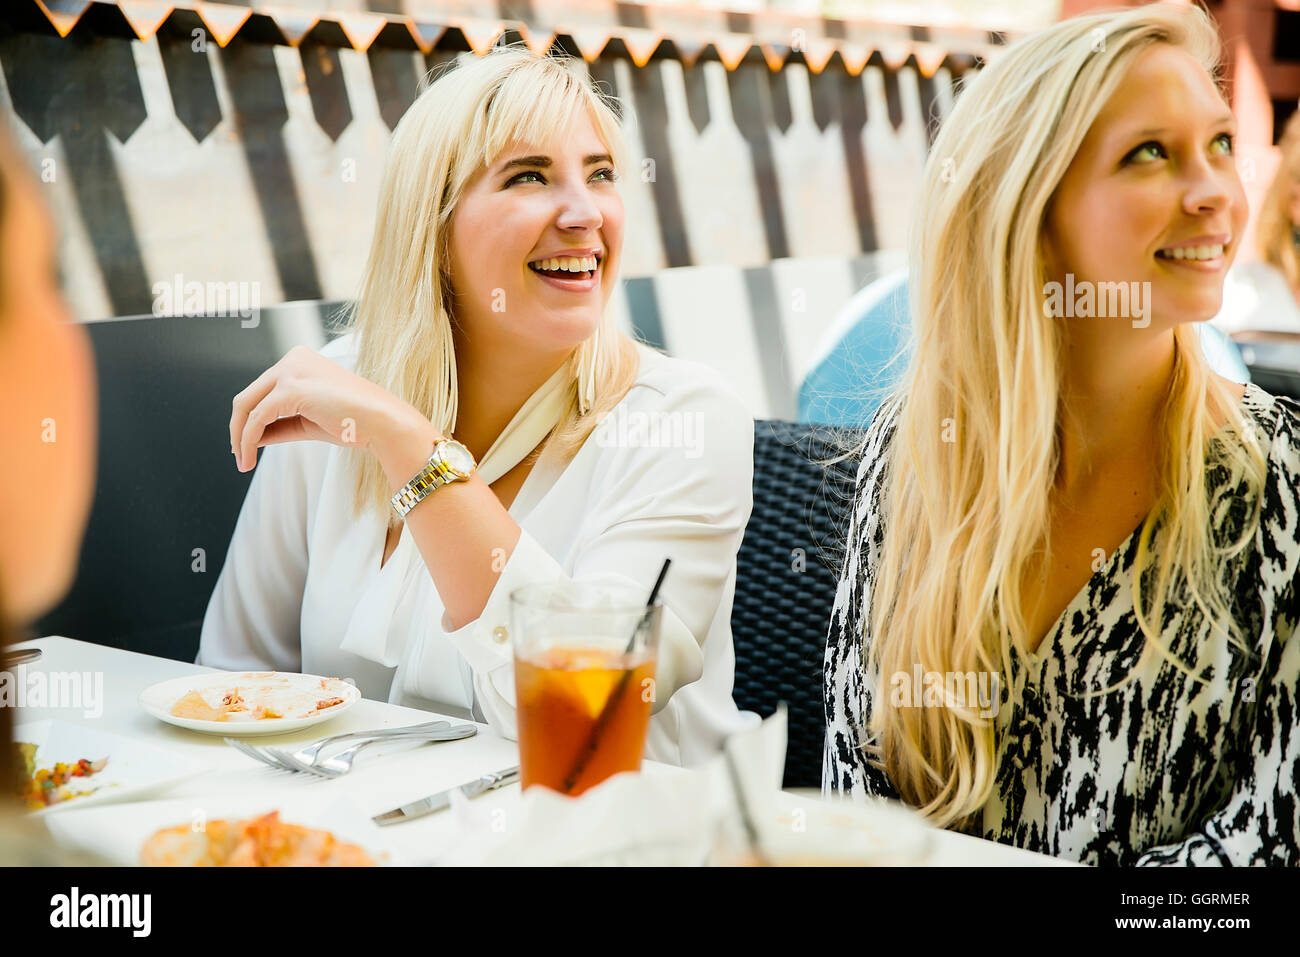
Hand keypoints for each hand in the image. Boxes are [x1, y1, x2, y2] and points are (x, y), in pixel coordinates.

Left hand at [228, 345, 422, 471]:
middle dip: (238, 428)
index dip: (250, 419)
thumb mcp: (310, 422)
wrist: (384, 423)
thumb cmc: (356, 423)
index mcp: (300, 360)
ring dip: (240, 437)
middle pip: (248, 395)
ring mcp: (291, 371)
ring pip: (247, 406)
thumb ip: (281, 424)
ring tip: (242, 462)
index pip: (263, 390)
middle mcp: (293, 359)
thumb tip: (250, 438)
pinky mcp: (290, 389)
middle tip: (238, 456)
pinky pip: (257, 418)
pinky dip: (248, 440)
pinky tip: (249, 458)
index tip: (245, 445)